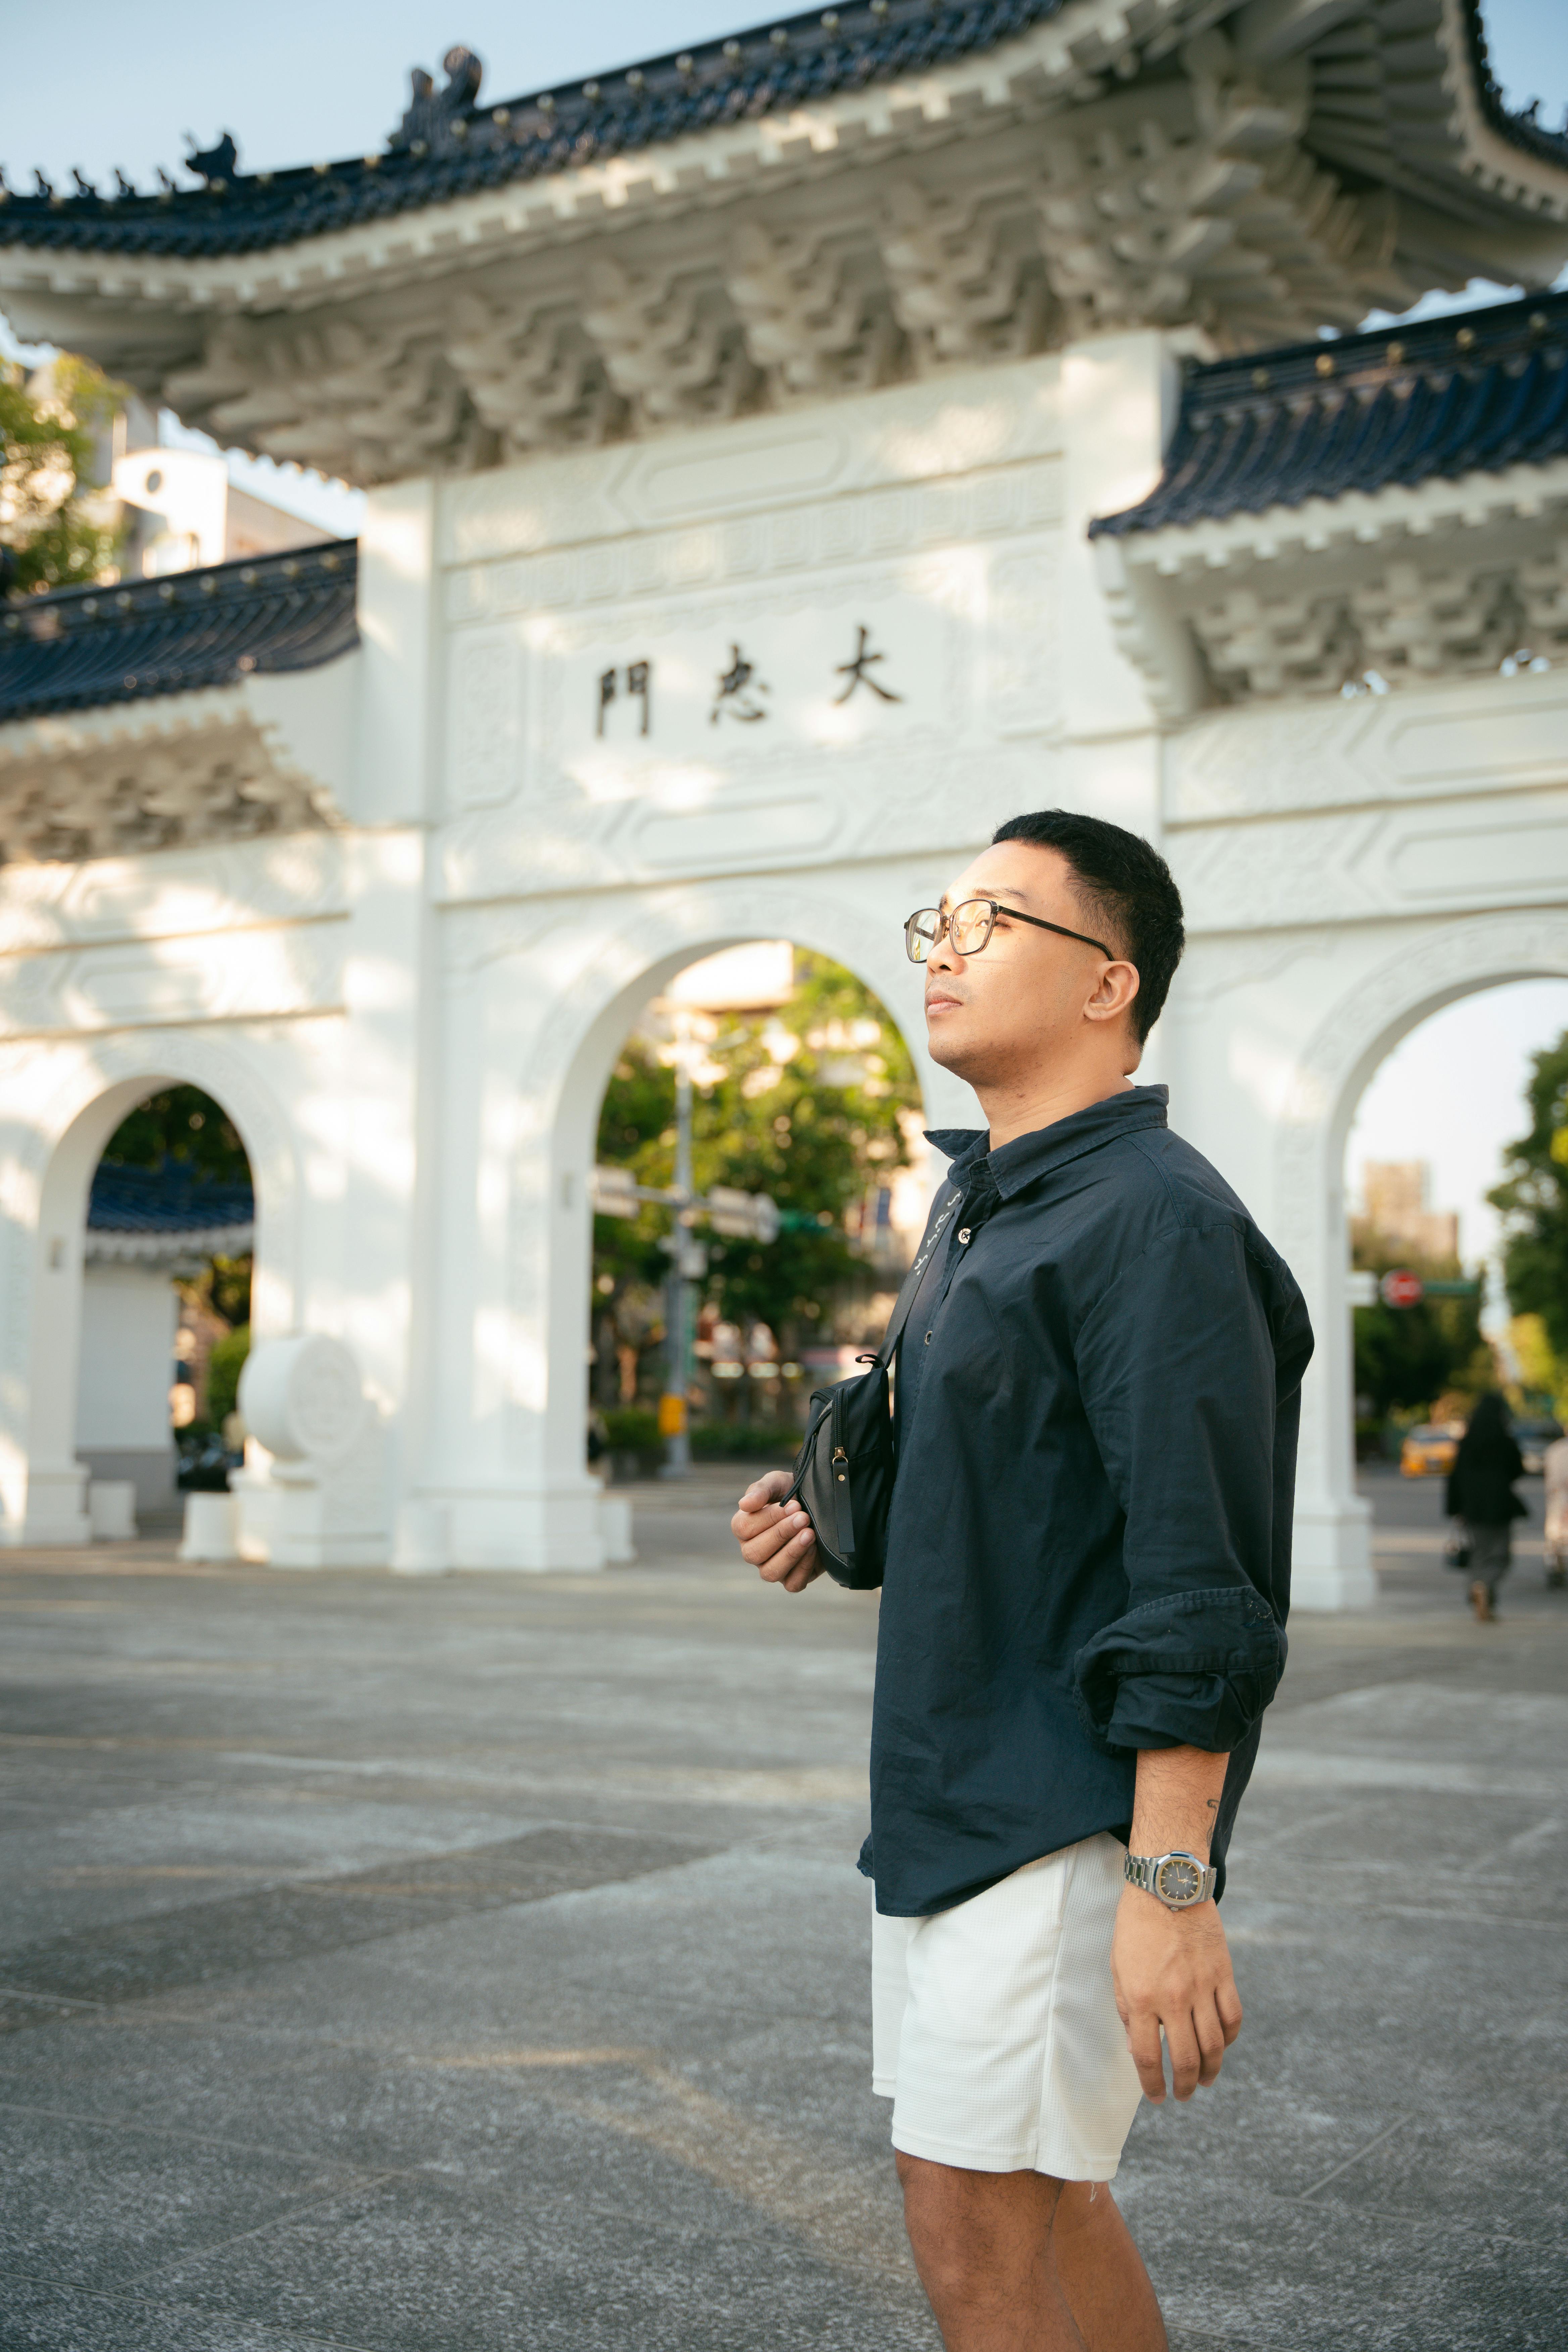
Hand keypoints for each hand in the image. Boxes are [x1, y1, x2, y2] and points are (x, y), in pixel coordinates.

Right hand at [731, 1470, 821, 1593]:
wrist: (819, 1504)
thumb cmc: (791, 1493)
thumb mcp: (777, 1483)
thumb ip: (760, 1490)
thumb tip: (744, 1504)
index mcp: (743, 1527)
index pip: (744, 1529)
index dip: (768, 1518)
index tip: (793, 1505)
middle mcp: (753, 1550)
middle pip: (754, 1553)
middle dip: (781, 1534)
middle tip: (803, 1517)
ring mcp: (771, 1567)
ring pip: (770, 1573)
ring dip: (791, 1553)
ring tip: (809, 1534)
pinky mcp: (792, 1579)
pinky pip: (793, 1584)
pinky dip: (803, 1567)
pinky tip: (814, 1548)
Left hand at [1111, 1884, 1241, 2103]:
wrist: (1167, 1886)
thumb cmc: (1136, 1928)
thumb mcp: (1119, 1969)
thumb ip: (1128, 2011)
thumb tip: (1137, 2050)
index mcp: (1142, 1997)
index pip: (1147, 2056)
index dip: (1152, 2084)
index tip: (1157, 2096)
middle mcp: (1173, 1997)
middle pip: (1186, 2058)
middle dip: (1184, 2085)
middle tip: (1183, 2094)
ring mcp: (1202, 1986)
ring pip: (1214, 2045)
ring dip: (1211, 2070)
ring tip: (1204, 2080)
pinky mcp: (1223, 1974)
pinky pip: (1232, 2017)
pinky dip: (1229, 2038)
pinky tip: (1221, 2046)